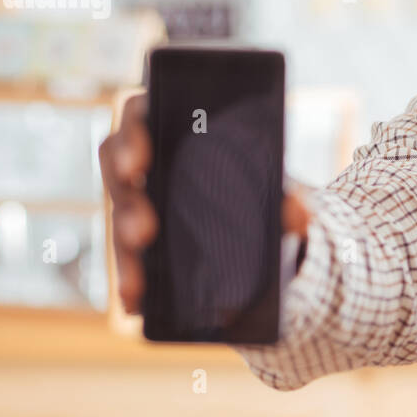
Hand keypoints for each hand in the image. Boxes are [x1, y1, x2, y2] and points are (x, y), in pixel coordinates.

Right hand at [98, 92, 313, 312]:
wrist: (256, 221)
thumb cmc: (254, 181)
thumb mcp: (273, 184)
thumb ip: (286, 195)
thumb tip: (299, 213)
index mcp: (171, 126)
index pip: (137, 114)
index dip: (130, 132)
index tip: (139, 162)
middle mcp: (143, 161)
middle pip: (116, 169)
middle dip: (125, 199)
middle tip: (144, 230)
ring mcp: (134, 200)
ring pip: (119, 218)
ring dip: (124, 248)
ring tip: (140, 278)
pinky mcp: (137, 240)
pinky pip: (127, 258)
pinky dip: (130, 280)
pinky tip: (136, 303)